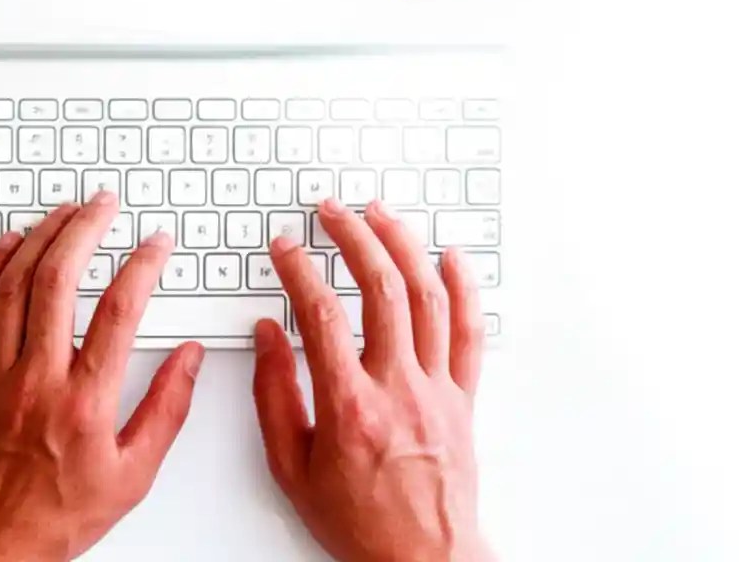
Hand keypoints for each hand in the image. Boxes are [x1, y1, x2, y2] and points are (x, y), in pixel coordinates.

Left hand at [0, 193, 204, 561]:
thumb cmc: (57, 519)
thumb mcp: (133, 475)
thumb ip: (166, 410)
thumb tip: (189, 359)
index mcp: (85, 401)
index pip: (119, 311)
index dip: (142, 266)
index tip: (155, 245)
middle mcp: (38, 379)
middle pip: (60, 281)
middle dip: (85, 230)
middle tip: (103, 204)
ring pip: (15, 288)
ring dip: (40, 240)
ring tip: (62, 213)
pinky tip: (8, 247)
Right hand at [253, 199, 492, 561]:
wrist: (424, 559)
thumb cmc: (358, 521)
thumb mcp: (292, 467)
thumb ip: (274, 396)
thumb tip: (268, 336)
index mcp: (350, 406)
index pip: (320, 314)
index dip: (298, 270)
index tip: (284, 248)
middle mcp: (399, 389)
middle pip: (380, 289)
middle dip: (352, 238)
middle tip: (331, 212)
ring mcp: (437, 389)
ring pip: (428, 298)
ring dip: (403, 246)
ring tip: (380, 214)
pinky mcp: (463, 398)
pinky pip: (471, 332)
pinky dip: (465, 288)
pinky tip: (451, 257)